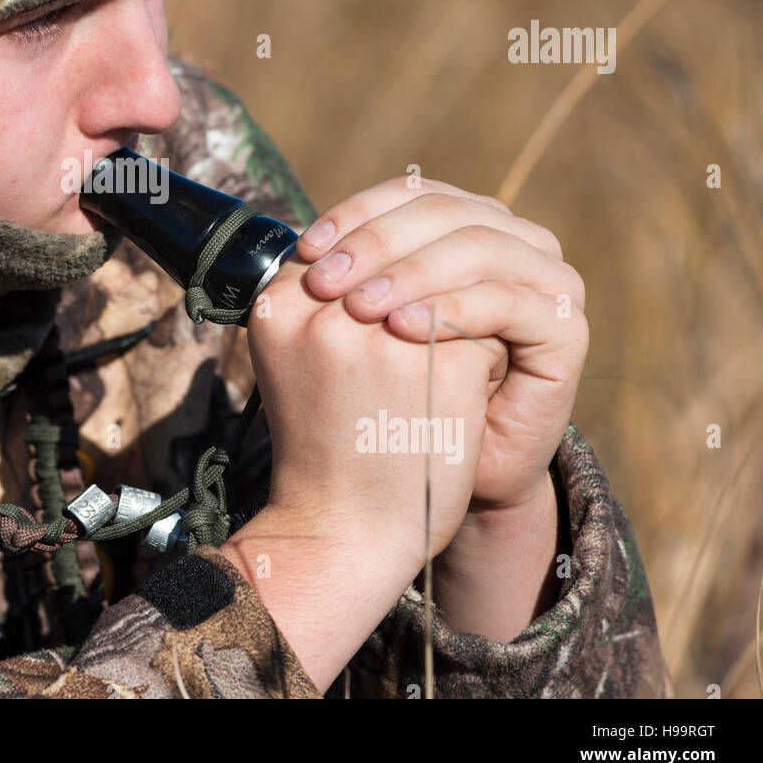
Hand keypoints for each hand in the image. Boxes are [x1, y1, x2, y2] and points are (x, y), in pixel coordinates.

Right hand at [245, 255, 495, 567]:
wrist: (346, 530)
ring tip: (427, 375)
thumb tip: (372, 232)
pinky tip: (458, 398)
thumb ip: (318, 297)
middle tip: (403, 348)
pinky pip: (483, 322)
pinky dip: (480, 354)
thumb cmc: (324, 442)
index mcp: (278, 305)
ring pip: (446, 280)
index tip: (367, 316)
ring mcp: (386, 333)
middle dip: (411, 288)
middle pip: (395, 254)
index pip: (338, 241)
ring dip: (448, 316)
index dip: (366, 267)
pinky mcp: (445, 360)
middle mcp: (326, 311)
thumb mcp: (296, 356)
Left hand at [294, 175, 586, 515]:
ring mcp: (545, 279)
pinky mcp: (564, 327)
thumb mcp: (351, 326)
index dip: (356, 213)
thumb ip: (342, 274)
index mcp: (462, 226)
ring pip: (476, 247)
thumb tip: (294, 237)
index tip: (306, 248)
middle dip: (375, 242)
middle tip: (324, 280)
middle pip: (442, 212)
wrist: (428, 482)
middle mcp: (512, 240)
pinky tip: (404, 331)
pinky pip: (507, 301)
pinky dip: (452, 310)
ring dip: (410, 272)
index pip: (409, 194)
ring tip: (358, 309)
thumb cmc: (381, 399)